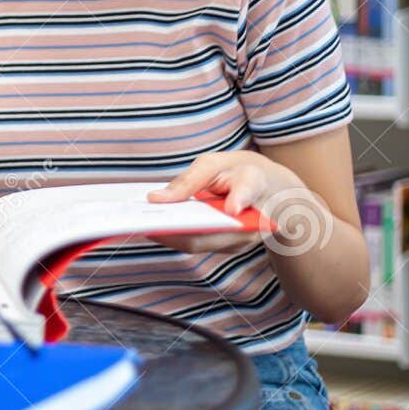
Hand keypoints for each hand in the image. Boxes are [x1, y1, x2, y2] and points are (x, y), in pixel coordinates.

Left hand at [145, 151, 317, 254]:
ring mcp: (240, 239)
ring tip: (135, 222)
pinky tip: (148, 226)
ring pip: (197, 243)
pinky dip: (171, 235)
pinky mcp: (227, 247)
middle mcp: (251, 219)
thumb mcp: (216, 162)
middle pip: (210, 228)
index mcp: (255, 185)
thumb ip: (188, 180)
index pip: (247, 192)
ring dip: (165, 234)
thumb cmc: (240, 172)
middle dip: (171, 228)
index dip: (240, 200)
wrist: (273, 193)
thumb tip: (154, 199)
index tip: (232, 208)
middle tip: (139, 219)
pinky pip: (195, 243)